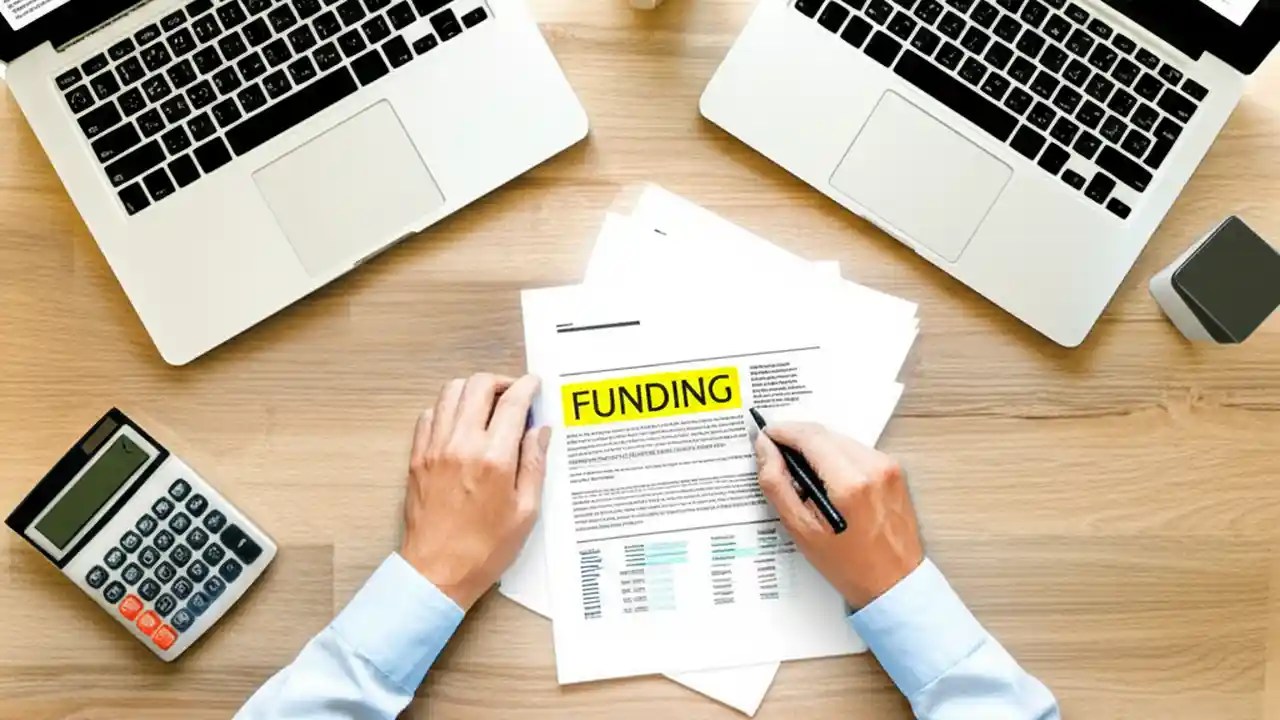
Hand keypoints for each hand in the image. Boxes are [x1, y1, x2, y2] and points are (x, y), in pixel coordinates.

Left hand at [399, 373, 550, 609]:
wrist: (436, 572)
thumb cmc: (484, 549)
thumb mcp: (525, 511)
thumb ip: (534, 464)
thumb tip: (540, 430)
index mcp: (493, 458)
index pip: (513, 402)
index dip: (528, 387)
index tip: (535, 385)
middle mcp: (461, 444)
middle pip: (479, 385)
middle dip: (501, 382)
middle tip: (515, 395)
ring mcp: (434, 448)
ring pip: (450, 392)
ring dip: (473, 390)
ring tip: (489, 406)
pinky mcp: (417, 457)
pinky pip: (429, 414)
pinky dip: (448, 409)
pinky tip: (461, 424)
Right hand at [755, 422, 922, 608]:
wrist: (895, 583)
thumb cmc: (850, 565)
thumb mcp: (802, 530)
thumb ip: (778, 484)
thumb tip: (765, 450)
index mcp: (850, 482)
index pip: (809, 436)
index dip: (782, 432)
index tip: (766, 437)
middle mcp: (873, 467)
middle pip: (824, 434)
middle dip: (798, 441)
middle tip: (780, 462)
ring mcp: (888, 466)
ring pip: (840, 439)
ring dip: (818, 449)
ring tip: (806, 480)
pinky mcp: (894, 470)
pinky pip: (857, 451)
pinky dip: (837, 459)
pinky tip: (829, 483)